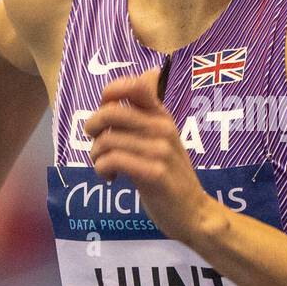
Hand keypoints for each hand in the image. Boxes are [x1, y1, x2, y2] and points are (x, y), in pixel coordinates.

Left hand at [84, 66, 214, 244]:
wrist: (193, 212)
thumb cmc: (172, 175)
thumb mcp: (164, 137)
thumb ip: (149, 111)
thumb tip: (149, 73)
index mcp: (163, 116)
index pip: (136, 86)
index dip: (110, 93)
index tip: (105, 111)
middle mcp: (162, 128)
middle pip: (110, 112)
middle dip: (93, 128)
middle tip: (97, 142)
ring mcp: (159, 151)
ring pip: (107, 140)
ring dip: (96, 155)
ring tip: (103, 166)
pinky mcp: (153, 174)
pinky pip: (112, 161)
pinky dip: (102, 169)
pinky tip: (110, 177)